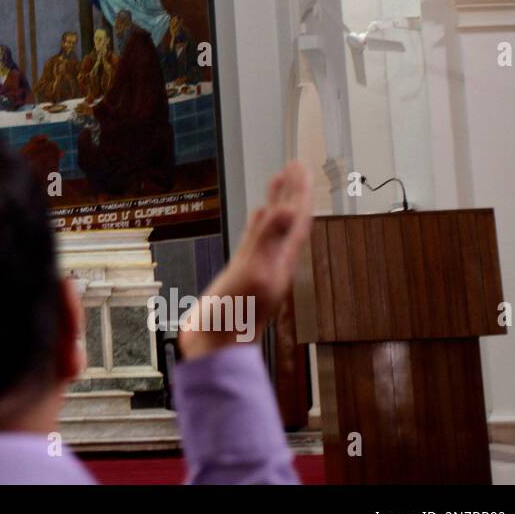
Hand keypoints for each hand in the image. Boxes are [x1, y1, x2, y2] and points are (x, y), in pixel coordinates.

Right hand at [178, 161, 312, 359]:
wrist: (213, 347)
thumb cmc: (232, 318)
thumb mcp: (251, 274)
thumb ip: (267, 241)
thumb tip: (287, 209)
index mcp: (281, 261)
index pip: (298, 219)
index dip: (300, 192)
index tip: (300, 166)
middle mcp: (275, 262)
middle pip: (290, 220)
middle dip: (293, 192)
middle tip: (295, 166)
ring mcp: (259, 267)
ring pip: (273, 228)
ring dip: (277, 203)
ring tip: (278, 181)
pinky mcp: (242, 273)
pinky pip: (256, 241)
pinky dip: (259, 223)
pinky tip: (257, 216)